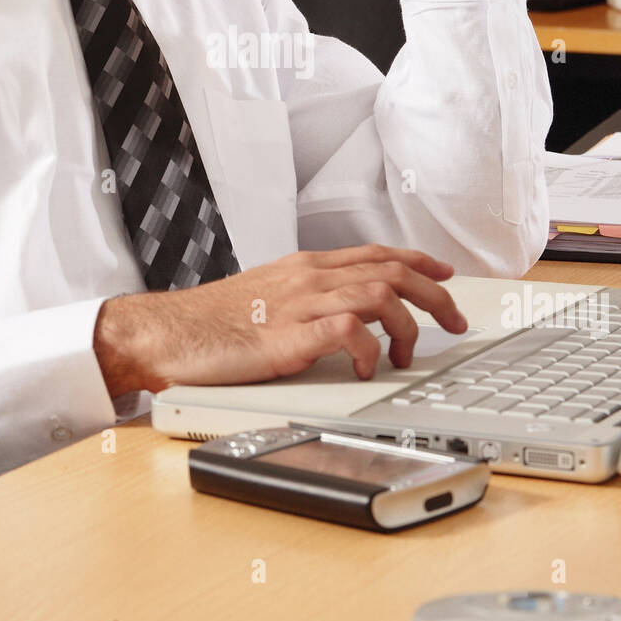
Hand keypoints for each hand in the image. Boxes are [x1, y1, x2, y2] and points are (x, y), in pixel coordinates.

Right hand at [93, 244, 467, 394]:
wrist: (163, 333)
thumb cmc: (209, 323)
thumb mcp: (265, 297)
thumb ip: (305, 299)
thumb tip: (345, 317)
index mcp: (304, 266)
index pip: (377, 252)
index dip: (420, 261)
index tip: (446, 274)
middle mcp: (308, 277)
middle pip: (392, 269)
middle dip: (436, 294)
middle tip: (456, 320)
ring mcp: (299, 305)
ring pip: (381, 295)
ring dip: (409, 326)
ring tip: (407, 355)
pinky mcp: (288, 338)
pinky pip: (350, 331)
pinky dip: (371, 349)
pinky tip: (369, 367)